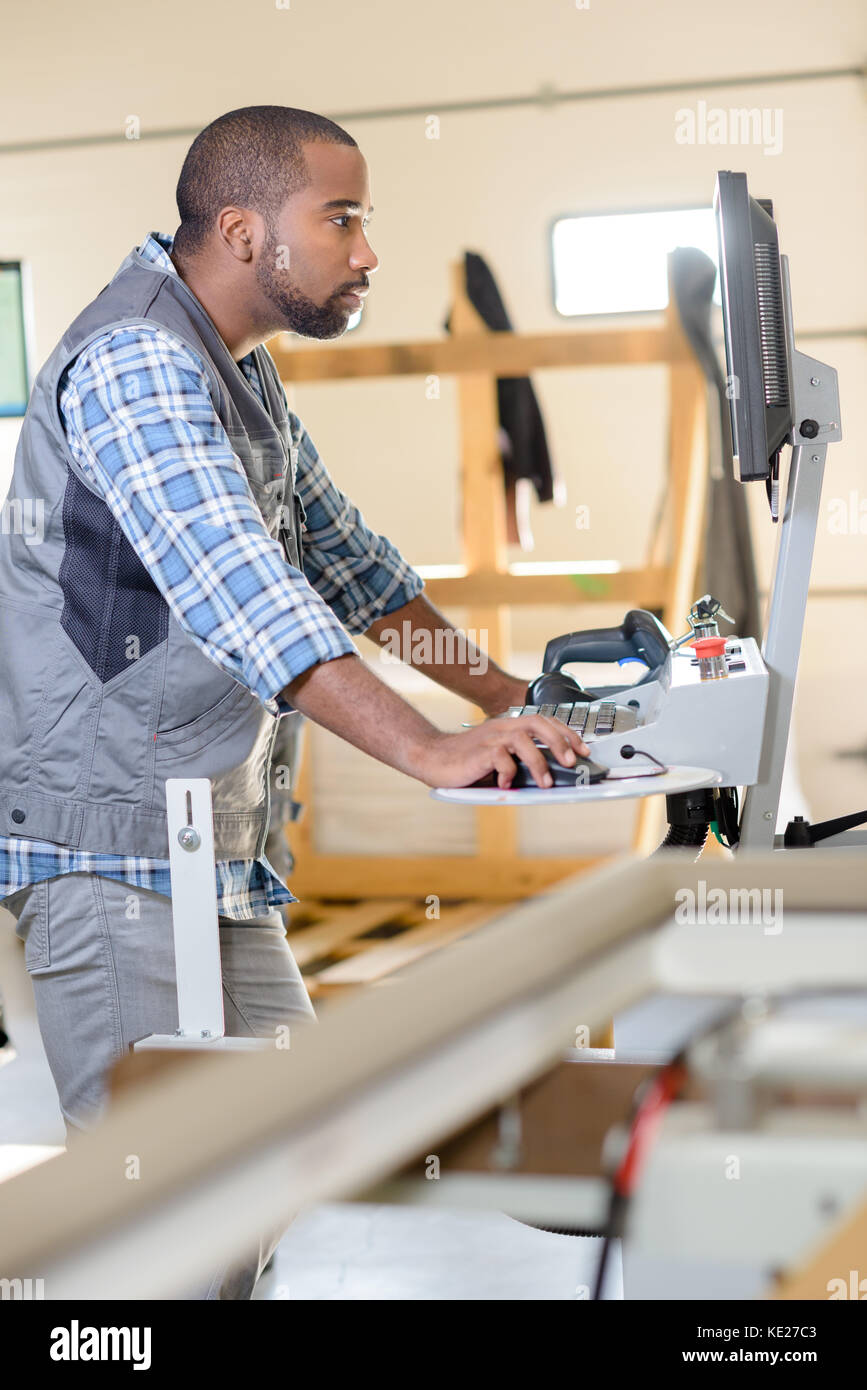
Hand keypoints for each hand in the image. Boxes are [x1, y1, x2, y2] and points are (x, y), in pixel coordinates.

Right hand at [415, 715, 590, 789]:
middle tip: (571, 762)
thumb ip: (520, 761)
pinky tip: (506, 785)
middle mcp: (502, 728)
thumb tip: (549, 776)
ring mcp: (490, 739)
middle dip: (560, 741)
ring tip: (545, 783)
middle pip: (538, 723)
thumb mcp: (498, 757)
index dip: (566, 733)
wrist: (432, 757)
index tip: (583, 749)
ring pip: (523, 739)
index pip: (544, 721)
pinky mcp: (478, 753)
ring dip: (539, 762)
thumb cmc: (466, 760)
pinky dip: (508, 773)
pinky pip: (500, 759)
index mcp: (509, 727)